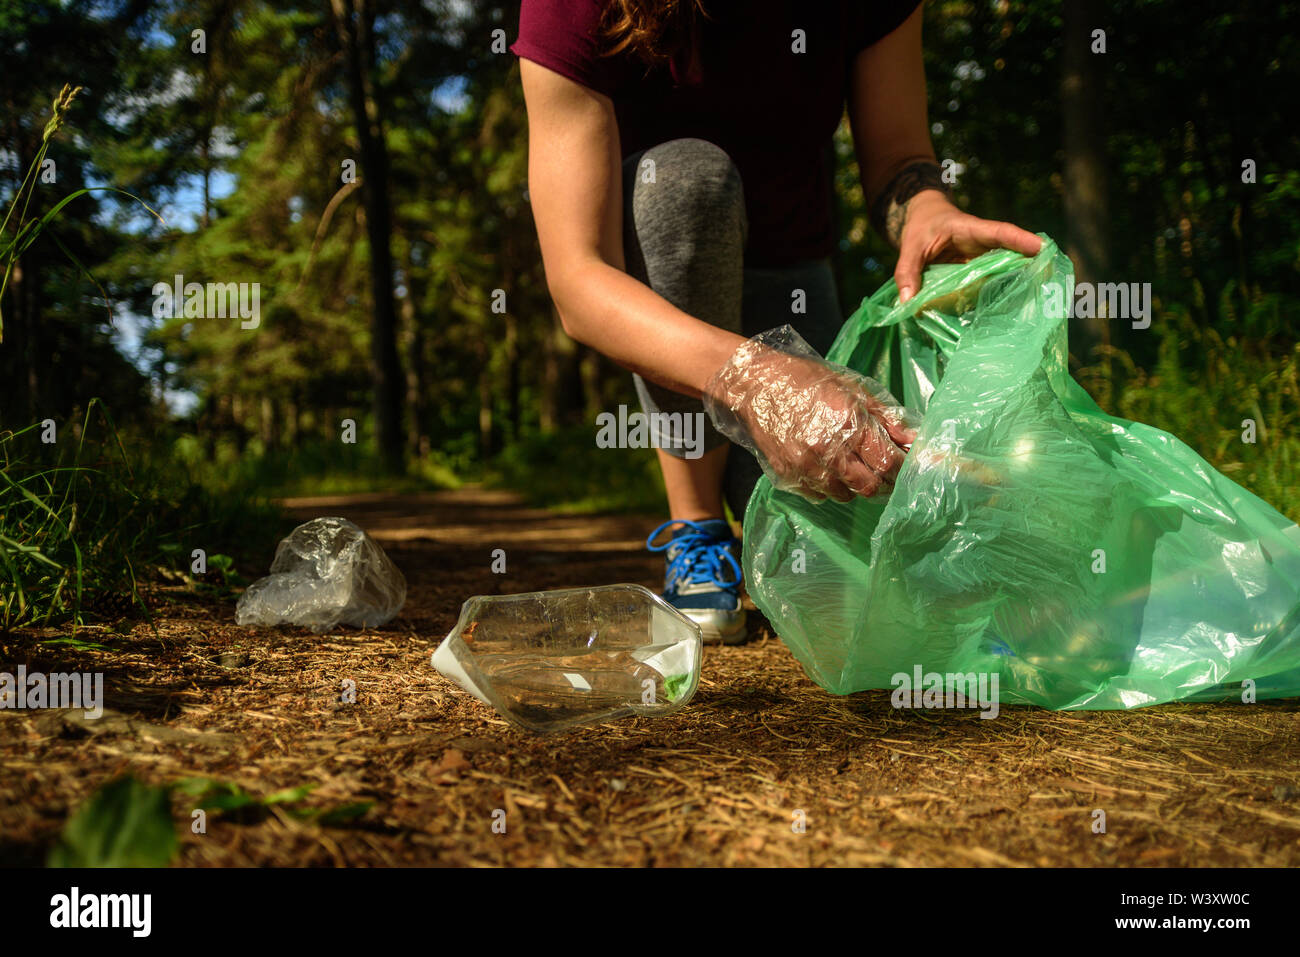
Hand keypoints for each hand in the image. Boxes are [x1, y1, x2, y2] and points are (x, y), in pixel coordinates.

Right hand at [704, 327, 917, 502]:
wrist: (756, 386)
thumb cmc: (807, 381)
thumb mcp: (852, 390)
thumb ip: (884, 418)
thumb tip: (913, 440)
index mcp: (848, 424)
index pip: (887, 463)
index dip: (901, 468)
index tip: (903, 464)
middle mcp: (827, 451)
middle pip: (869, 487)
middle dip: (881, 482)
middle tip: (881, 470)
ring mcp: (805, 467)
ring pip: (845, 495)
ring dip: (854, 485)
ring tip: (850, 465)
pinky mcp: (788, 477)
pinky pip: (820, 496)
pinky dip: (829, 486)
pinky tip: (825, 467)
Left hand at [894, 191, 1041, 302]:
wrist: (925, 221)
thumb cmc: (921, 228)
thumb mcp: (910, 247)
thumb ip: (908, 271)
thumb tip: (907, 302)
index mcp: (971, 230)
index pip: (1000, 232)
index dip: (1020, 239)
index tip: (1041, 246)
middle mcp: (984, 244)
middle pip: (1014, 251)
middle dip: (1034, 262)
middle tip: (1054, 277)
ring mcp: (985, 258)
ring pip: (1009, 267)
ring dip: (1024, 279)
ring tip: (1044, 296)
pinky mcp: (981, 271)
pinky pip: (995, 280)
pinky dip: (1004, 291)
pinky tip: (1014, 308)